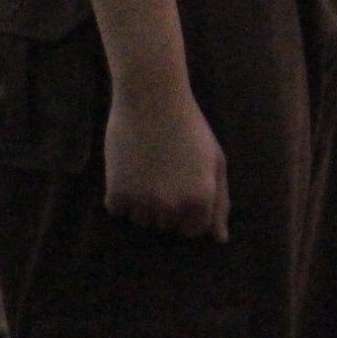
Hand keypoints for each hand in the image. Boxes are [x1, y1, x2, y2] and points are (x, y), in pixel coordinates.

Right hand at [103, 81, 229, 241]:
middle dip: (168, 206)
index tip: (185, 186)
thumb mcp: (215, 160)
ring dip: (144, 203)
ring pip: (142, 221)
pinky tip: (129, 168)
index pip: (194, 231)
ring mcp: (143, 204)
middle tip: (165, 172)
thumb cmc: (190, 127)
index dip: (191, 210)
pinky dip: (121, 195)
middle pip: (167, 226)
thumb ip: (220, 202)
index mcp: (200, 200)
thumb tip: (219, 239)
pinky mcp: (116, 195)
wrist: (151, 98)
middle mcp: (172, 208)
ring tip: (147, 169)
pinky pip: (117, 210)